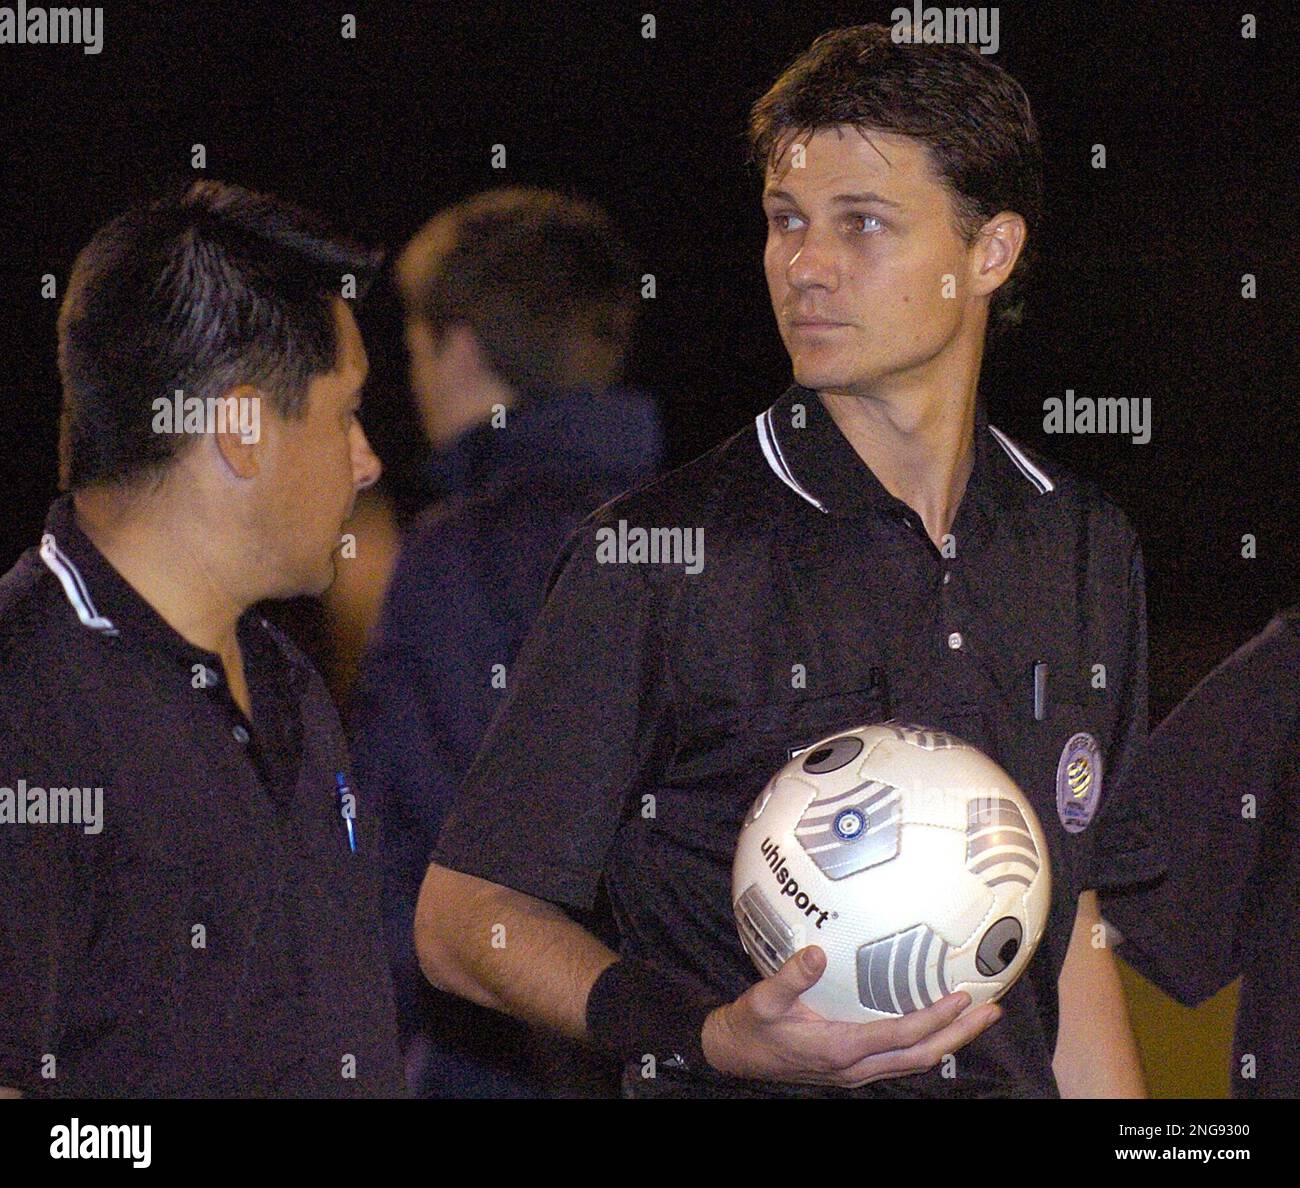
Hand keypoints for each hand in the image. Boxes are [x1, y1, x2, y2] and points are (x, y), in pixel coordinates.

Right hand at [700, 945, 1001, 1087]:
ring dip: (949, 1039)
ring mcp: (857, 1071)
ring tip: (977, 1017)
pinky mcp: (854, 1067)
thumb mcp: (763, 999)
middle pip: (922, 1054)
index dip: (934, 1018)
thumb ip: (790, 978)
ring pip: (916, 1060)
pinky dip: (927, 1041)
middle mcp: (856, 1067)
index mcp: (839, 1049)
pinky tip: (937, 1023)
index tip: (961, 996)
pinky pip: (901, 1058)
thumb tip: (816, 953)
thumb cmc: (751, 1026)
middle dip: (960, 1034)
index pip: (900, 1035)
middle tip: (992, 1010)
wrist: (736, 1056)